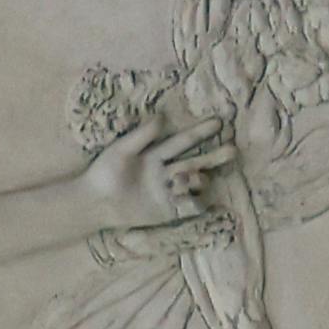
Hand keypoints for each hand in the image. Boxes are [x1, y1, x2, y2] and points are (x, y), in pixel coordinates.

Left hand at [75, 104, 233, 234]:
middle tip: (233, 150)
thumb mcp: (121, 149)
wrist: (96, 202)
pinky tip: (187, 198)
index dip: (200, 131)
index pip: (183, 141)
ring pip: (195, 183)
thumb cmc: (104, 173)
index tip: (219, 122)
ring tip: (185, 178)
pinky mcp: (169, 210)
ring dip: (196, 179)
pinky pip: (191, 206)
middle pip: (197, 161)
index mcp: (156, 155)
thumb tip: (162, 117)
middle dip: (215, 156)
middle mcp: (166, 172)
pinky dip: (194, 203)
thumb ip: (142, 135)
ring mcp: (169, 192)